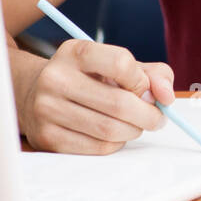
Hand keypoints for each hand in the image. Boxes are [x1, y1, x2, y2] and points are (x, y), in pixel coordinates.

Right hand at [16, 38, 174, 153]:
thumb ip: (153, 74)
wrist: (33, 93)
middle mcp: (56, 78)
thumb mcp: (116, 65)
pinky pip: (98, 147)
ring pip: (110, 129)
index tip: (146, 89)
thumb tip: (167, 96)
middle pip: (119, 103)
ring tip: (136, 125)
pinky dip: (117, 143)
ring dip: (134, 130)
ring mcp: (48, 109)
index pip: (122, 63)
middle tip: (157, 118)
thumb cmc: (88, 78)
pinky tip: (115, 134)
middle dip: (149, 115)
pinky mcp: (47, 137)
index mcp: (76, 52)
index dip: (143, 81)